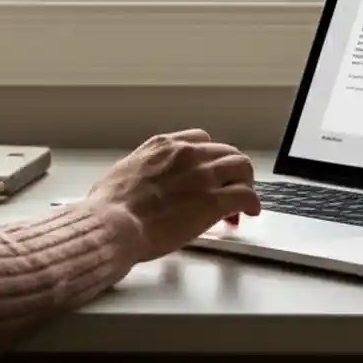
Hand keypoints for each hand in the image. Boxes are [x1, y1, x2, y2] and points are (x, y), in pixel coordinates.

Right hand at [88, 129, 260, 261]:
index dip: (209, 157)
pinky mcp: (214, 200)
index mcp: (164, 145)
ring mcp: (203, 175)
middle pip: (226, 151)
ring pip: (242, 167)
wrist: (113, 223)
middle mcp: (187, 154)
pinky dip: (253, 203)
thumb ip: (142, 171)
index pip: (201, 139)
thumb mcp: (123, 173)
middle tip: (231, 186)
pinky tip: (250, 212)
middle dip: (230, 170)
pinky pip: (246, 195)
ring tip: (243, 199)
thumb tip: (142, 183)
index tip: (209, 170)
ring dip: (245, 182)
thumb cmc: (109, 206)